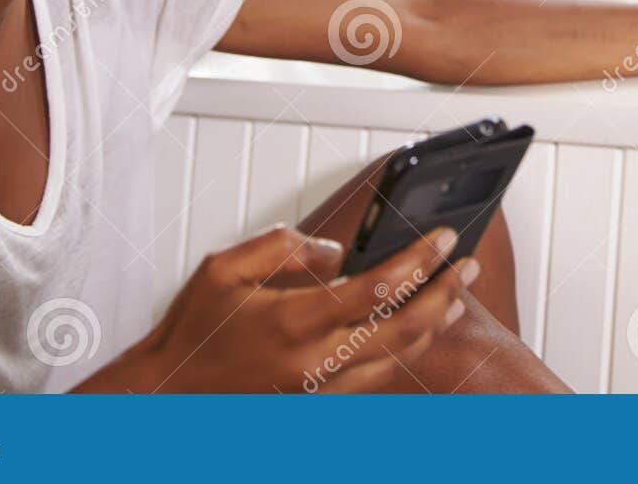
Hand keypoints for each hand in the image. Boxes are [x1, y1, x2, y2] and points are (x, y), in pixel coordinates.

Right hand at [84, 225, 475, 392]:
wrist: (171, 392)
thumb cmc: (195, 329)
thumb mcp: (224, 267)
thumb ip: (283, 247)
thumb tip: (335, 251)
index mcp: (294, 322)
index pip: (377, 289)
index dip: (418, 261)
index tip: (442, 238)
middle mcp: (315, 361)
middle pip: (403, 329)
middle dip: (443, 293)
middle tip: (466, 265)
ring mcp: (320, 386)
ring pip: (397, 358)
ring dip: (433, 324)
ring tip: (455, 294)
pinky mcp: (319, 400)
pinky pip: (377, 376)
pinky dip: (405, 349)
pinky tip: (418, 328)